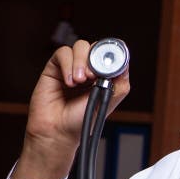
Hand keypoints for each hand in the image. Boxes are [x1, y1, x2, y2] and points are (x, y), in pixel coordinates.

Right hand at [12, 40, 129, 178]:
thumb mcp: (108, 101)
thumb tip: (125, 65)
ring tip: (81, 81)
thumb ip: (119, 84)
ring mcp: (71, 67)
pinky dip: (68, 65)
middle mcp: (88, 69)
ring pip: (80, 46)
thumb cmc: (83, 120)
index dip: (112, 55)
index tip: (111, 65)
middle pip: (95, 47)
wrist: (60, 131)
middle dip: (96, 58)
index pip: (110, 55)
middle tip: (94, 76)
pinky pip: (62, 53)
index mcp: (104, 76)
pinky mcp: (54, 68)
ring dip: (81, 61)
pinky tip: (70, 82)